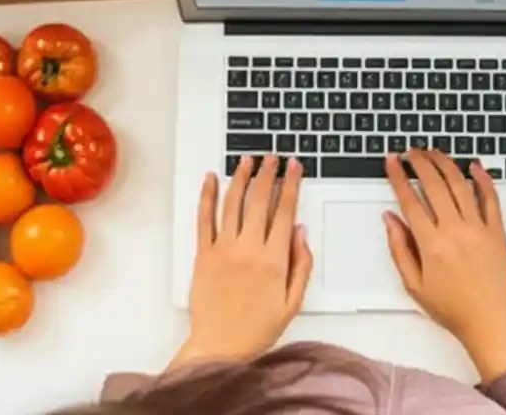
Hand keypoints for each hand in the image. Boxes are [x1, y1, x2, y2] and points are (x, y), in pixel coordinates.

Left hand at [170, 155, 312, 369]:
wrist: (219, 347)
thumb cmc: (257, 329)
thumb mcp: (293, 301)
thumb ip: (301, 264)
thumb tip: (300, 231)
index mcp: (274, 259)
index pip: (285, 211)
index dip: (290, 185)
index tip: (294, 167)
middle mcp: (248, 249)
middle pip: (260, 200)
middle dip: (268, 174)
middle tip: (273, 158)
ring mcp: (223, 249)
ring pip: (233, 203)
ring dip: (241, 177)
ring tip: (248, 160)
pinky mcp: (203, 255)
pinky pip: (204, 219)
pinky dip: (207, 196)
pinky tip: (211, 179)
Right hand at [383, 150, 505, 382]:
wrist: (490, 322)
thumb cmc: (452, 309)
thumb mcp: (414, 285)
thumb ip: (399, 248)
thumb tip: (389, 219)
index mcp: (431, 244)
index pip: (410, 200)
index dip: (398, 176)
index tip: (392, 161)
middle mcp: (455, 230)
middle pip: (434, 185)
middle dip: (420, 163)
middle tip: (411, 151)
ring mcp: (479, 229)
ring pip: (460, 185)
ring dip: (446, 164)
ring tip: (434, 152)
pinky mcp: (497, 232)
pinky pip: (490, 199)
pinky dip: (482, 179)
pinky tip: (474, 166)